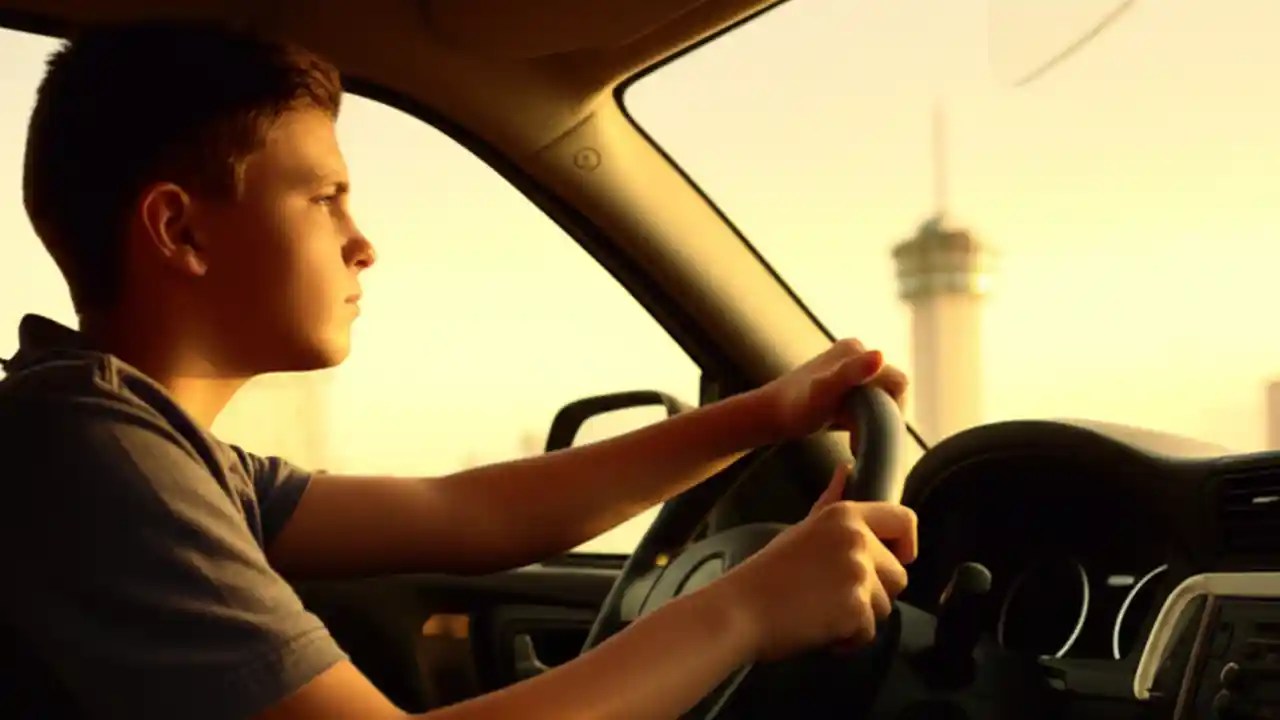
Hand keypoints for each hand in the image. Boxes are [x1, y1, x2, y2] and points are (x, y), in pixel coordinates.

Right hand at [708, 463, 917, 662]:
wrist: (740, 609)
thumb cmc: (767, 573)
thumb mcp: (802, 529)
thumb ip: (831, 502)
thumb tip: (846, 469)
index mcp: (845, 515)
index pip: (905, 520)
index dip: (906, 544)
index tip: (894, 559)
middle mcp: (857, 539)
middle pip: (899, 575)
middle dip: (874, 593)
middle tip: (834, 595)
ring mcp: (857, 574)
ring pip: (885, 607)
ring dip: (859, 618)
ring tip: (822, 611)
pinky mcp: (855, 609)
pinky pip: (869, 633)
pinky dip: (848, 639)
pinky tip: (819, 628)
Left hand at [756, 339, 907, 441]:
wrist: (769, 416)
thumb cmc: (796, 408)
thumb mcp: (825, 392)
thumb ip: (851, 373)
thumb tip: (880, 355)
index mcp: (854, 350)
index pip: (896, 381)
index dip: (891, 408)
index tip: (871, 429)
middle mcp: (854, 353)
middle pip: (888, 390)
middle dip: (880, 416)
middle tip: (856, 437)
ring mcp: (848, 368)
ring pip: (879, 398)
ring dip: (872, 420)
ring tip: (850, 437)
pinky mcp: (843, 383)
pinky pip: (867, 402)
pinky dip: (862, 419)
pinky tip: (846, 432)